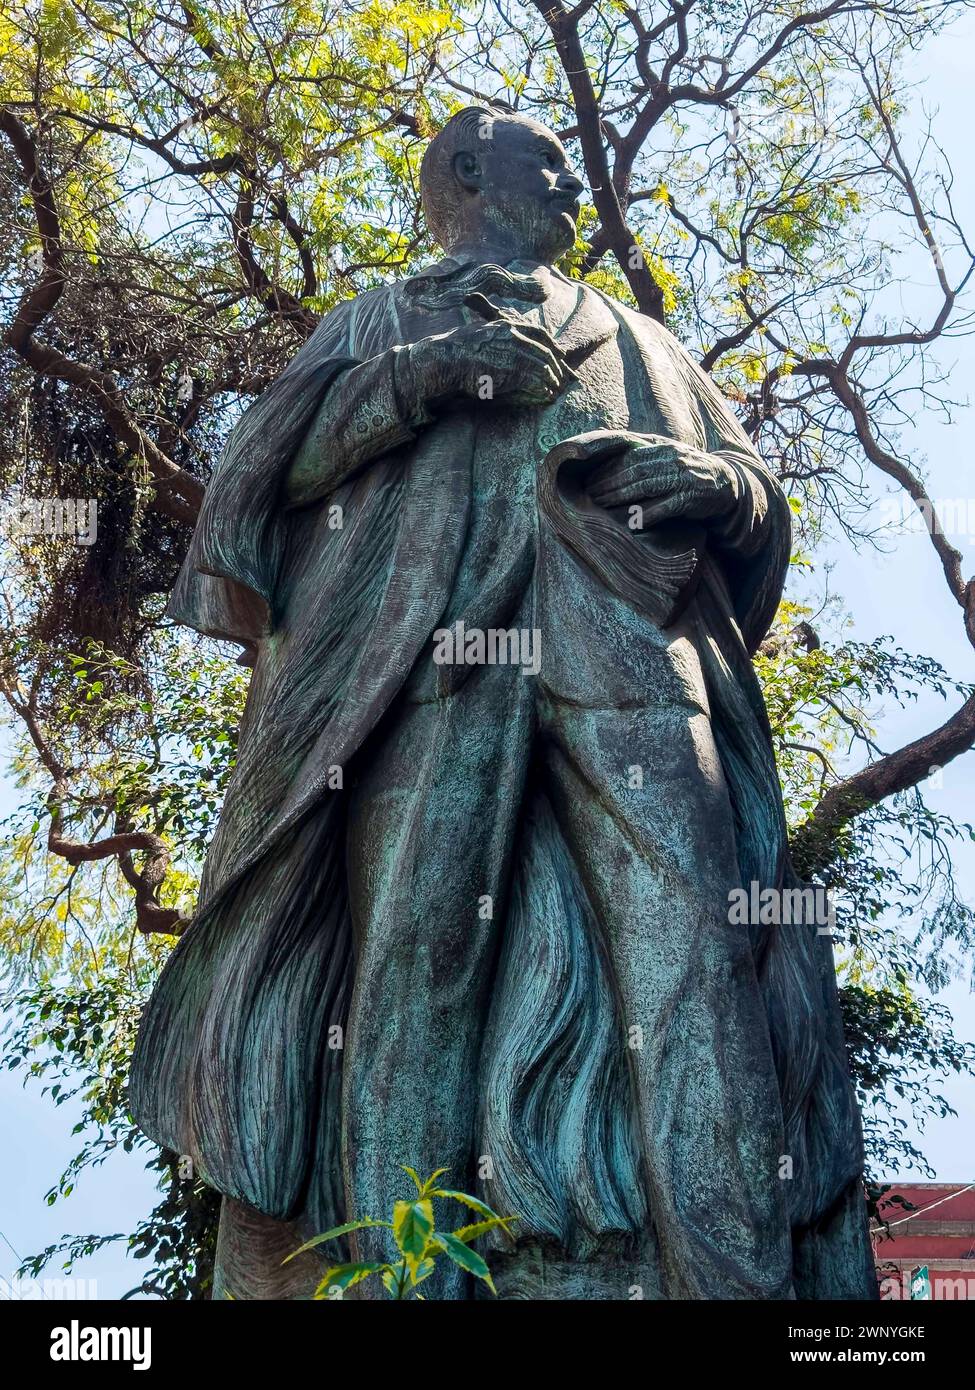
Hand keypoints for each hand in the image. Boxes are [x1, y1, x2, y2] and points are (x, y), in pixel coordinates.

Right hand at [406, 316, 576, 409]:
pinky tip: (546, 394)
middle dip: (557, 365)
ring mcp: (514, 351)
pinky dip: (543, 387)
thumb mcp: (478, 335)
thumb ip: (496, 338)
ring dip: (552, 379)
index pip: (538, 333)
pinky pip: (536, 379)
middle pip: (545, 350)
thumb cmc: (455, 352)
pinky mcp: (512, 369)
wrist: (444, 360)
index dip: (551, 346)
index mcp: (505, 325)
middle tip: (564, 377)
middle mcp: (513, 335)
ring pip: (543, 366)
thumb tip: (506, 346)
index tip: (559, 356)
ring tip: (555, 389)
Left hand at [584, 439, 740, 526]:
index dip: (608, 468)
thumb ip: (645, 454)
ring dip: (622, 497)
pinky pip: (666, 507)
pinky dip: (648, 515)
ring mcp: (683, 477)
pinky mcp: (692, 497)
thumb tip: (610, 455)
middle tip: (591, 495)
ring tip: (603, 506)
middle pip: (634, 471)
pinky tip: (632, 523)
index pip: (629, 456)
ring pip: (646, 487)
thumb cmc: (688, 472)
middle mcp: (673, 459)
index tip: (590, 480)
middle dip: (610, 484)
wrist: (725, 483)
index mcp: (664, 447)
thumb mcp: (669, 455)